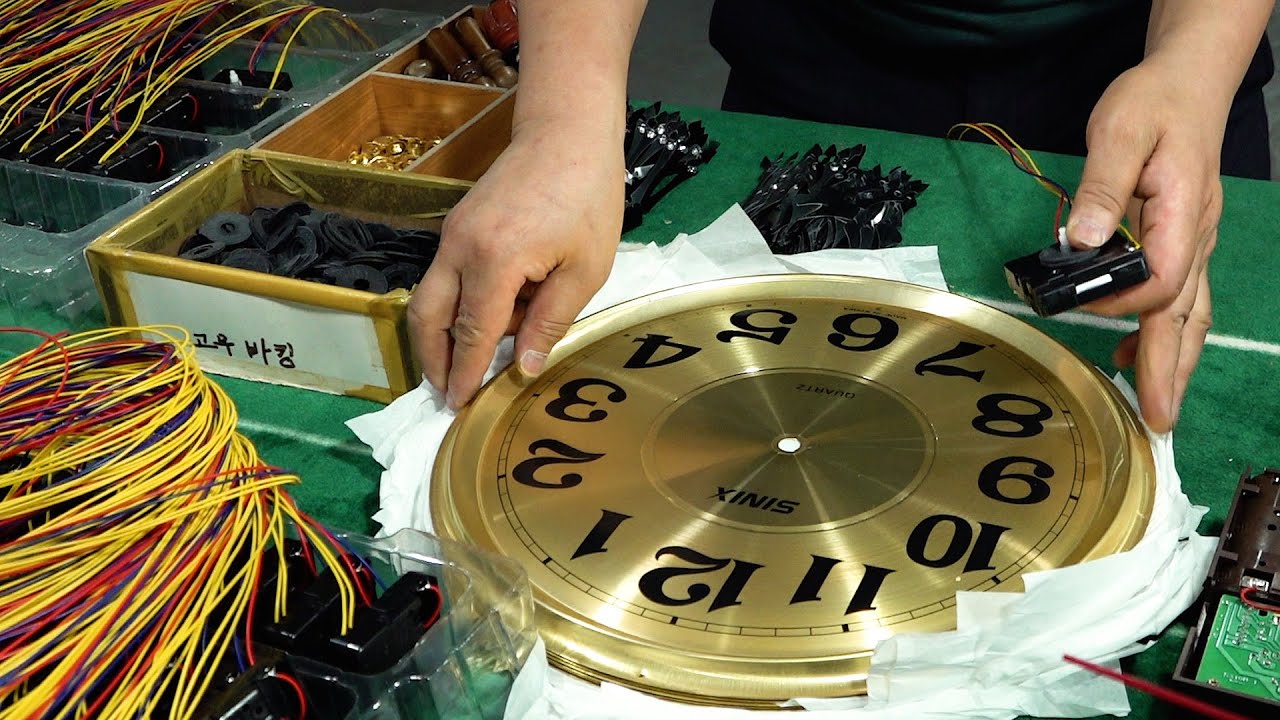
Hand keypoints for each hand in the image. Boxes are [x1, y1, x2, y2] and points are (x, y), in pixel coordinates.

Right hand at [408, 118, 623, 408]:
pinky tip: (487, 318)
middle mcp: (460, 247)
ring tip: (462, 364)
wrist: (566, 134)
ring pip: (430, 296)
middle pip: (427, 316)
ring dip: (441, 333)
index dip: (463, 373)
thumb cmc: (587, 198)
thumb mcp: (584, 270)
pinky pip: (444, 274)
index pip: (470, 332)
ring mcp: (453, 232)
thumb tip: (521, 369)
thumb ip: (549, 323)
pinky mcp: (457, 224)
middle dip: (432, 360)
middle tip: (445, 393)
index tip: (458, 405)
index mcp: (495, 261)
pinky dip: (455, 304)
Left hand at [1065, 57, 1224, 432]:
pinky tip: (1129, 352)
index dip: (1127, 304)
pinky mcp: (1182, 243)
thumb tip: (1081, 236)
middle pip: (1187, 316)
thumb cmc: (1153, 104)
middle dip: (1171, 370)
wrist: (1186, 85)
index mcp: (1184, 216)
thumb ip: (1101, 185)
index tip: (1087, 307)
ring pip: (1190, 315)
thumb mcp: (1120, 132)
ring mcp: (1194, 244)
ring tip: (1155, 404)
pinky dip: (1161, 332)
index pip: (1164, 282)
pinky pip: (1179, 298)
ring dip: (1172, 361)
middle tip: (1160, 418)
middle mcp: (1196, 239)